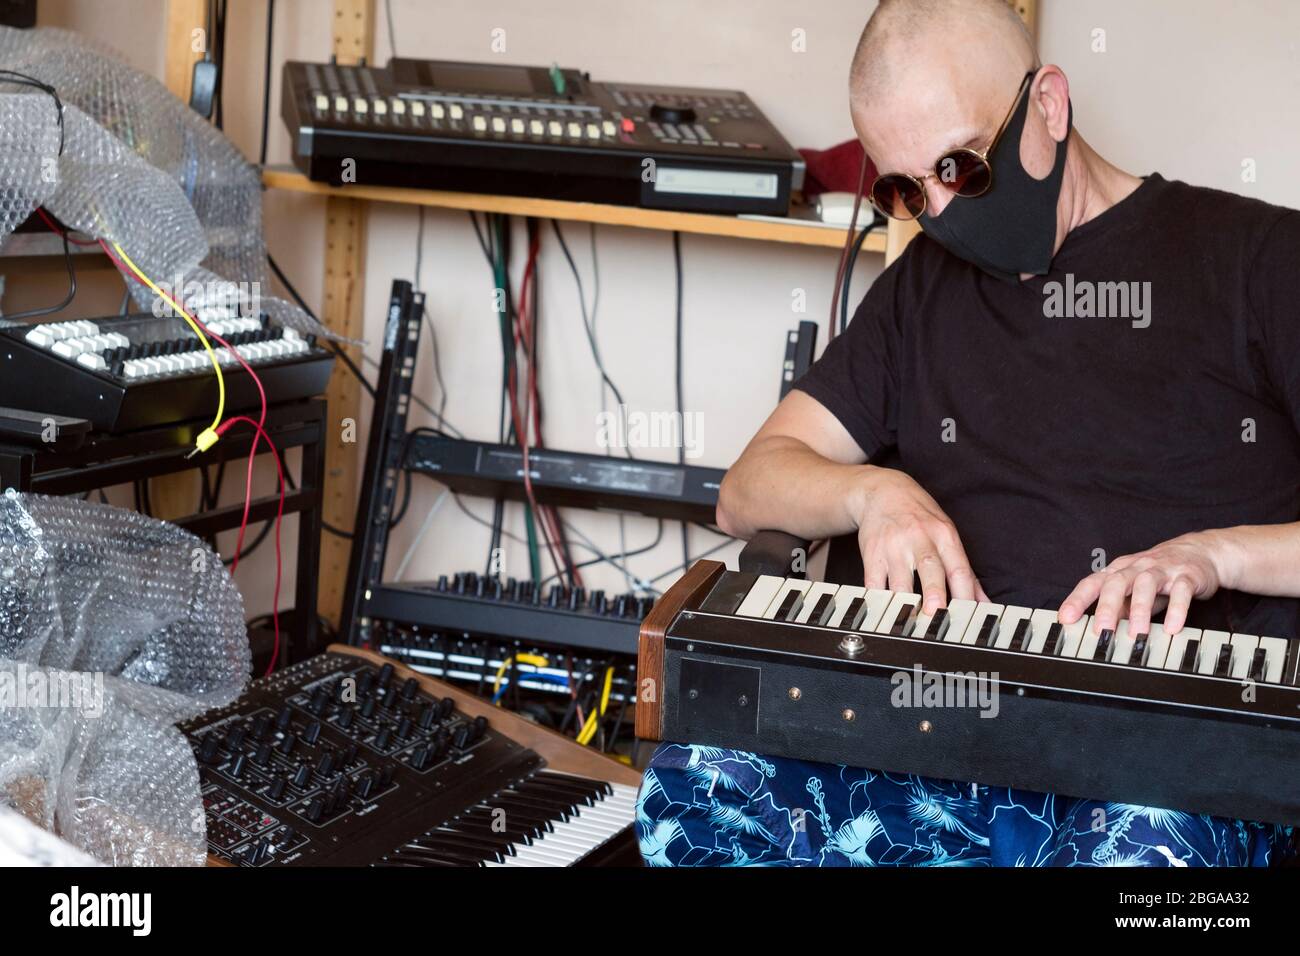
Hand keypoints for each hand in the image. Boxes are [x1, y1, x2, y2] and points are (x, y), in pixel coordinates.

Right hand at [853, 468, 986, 613]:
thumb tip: (983, 603)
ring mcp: (893, 546)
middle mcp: (919, 538)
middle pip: (929, 567)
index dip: (965, 593)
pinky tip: (885, 612)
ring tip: (911, 623)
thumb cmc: (920, 517)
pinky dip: (879, 599)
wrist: (882, 491)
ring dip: (905, 603)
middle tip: (936, 614)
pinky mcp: (872, 553)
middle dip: (934, 592)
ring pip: (899, 580)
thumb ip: (965, 572)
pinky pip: (874, 581)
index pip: (959, 568)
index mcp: (944, 535)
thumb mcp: (947, 534)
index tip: (969, 616)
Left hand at [1058, 531, 1238, 635]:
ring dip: (1139, 609)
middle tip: (1102, 631)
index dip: (1077, 599)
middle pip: (1116, 582)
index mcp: (1120, 571)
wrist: (1201, 551)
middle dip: (1107, 607)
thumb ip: (1120, 608)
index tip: (1065, 618)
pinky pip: (1181, 591)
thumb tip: (1101, 629)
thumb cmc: (1160, 574)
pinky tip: (1172, 628)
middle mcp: (1137, 568)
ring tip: (1137, 633)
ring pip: (1146, 584)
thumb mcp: (1135, 591)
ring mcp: (1162, 569)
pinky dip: (1177, 609)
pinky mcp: (1187, 575)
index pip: (1093, 583)